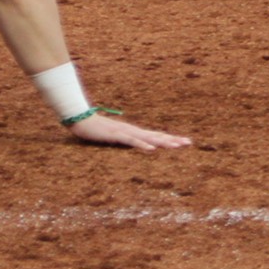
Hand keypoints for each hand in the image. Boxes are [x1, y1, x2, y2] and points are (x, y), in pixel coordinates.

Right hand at [68, 113, 191, 150]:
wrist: (79, 119)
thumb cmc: (94, 129)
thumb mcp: (111, 137)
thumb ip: (121, 141)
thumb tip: (131, 146)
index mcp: (132, 132)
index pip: (154, 136)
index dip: (169, 139)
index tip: (184, 142)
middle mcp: (131, 130)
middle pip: (155, 136)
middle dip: (172, 140)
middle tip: (189, 143)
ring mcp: (124, 132)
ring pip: (147, 138)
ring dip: (162, 142)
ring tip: (176, 146)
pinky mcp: (115, 134)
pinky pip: (131, 141)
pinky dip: (142, 145)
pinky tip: (152, 149)